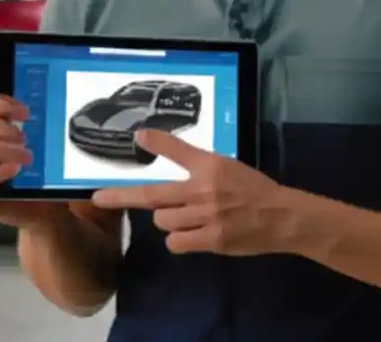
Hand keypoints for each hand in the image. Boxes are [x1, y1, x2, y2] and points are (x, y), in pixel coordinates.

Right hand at [0, 92, 71, 231]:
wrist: (46, 211)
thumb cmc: (41, 174)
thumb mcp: (38, 145)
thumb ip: (34, 124)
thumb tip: (44, 97)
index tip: (25, 111)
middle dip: (4, 126)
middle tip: (26, 136)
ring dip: (6, 149)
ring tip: (28, 156)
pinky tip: (16, 169)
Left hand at [90, 130, 298, 255]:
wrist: (281, 216)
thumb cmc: (254, 190)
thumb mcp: (228, 168)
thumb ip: (201, 169)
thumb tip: (172, 174)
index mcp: (211, 167)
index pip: (179, 151)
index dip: (159, 143)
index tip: (140, 137)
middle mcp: (204, 189)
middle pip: (152, 194)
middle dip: (121, 195)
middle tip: (99, 197)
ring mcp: (205, 216)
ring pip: (163, 221)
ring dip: (167, 220)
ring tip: (187, 217)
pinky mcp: (210, 239)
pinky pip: (176, 242)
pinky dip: (178, 240)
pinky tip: (191, 235)